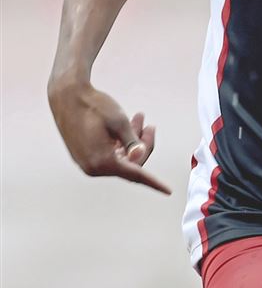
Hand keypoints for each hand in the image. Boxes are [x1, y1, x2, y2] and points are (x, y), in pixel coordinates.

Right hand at [48, 80, 170, 193]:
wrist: (67, 97)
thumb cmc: (93, 107)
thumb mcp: (119, 122)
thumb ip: (132, 142)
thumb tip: (140, 157)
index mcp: (102, 162)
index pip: (135, 174)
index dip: (154, 182)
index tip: (167, 190)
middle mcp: (93, 167)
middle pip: (130, 164)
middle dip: (143, 145)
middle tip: (149, 125)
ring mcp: (87, 163)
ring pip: (121, 158)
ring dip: (132, 141)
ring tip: (139, 118)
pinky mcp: (85, 156)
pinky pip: (110, 155)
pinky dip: (121, 143)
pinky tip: (128, 126)